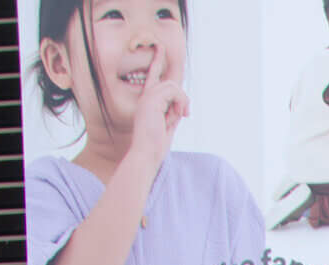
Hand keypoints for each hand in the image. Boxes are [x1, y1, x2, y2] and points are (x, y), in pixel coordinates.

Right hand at [128, 42, 189, 164]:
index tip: (160, 47)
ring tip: (180, 115)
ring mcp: (146, 97)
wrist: (147, 154)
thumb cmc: (156, 145)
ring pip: (172, 86)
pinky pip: (173, 91)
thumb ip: (174, 112)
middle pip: (170, 83)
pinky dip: (180, 102)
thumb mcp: (168, 125)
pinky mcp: (151, 100)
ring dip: (182, 101)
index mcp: (148, 102)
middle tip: (183, 114)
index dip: (157, 62)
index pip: (152, 77)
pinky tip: (178, 114)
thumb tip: (182, 105)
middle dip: (181, 97)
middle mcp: (145, 97)